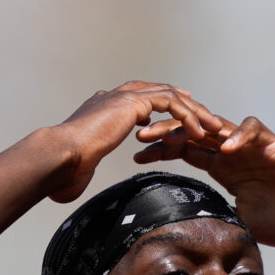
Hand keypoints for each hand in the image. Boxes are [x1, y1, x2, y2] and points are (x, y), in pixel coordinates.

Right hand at [47, 82, 223, 202]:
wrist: (62, 154)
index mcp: (106, 104)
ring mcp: (124, 96)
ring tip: (212, 129)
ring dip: (194, 112)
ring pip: (171, 95)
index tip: (183, 117)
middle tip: (207, 121)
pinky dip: (186, 116)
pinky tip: (197, 132)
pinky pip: (170, 104)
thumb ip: (86, 162)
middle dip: (187, 106)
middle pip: (162, 92)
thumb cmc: (66, 165)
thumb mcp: (81, 162)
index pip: (144, 97)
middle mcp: (116, 95)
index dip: (166, 106)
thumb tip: (74, 181)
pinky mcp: (133, 102)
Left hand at [133, 113, 274, 247]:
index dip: (162, 150)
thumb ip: (216, 221)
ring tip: (167, 133)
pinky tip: (223, 146)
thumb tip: (187, 239)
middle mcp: (234, 152)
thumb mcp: (240, 224)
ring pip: (217, 126)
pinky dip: (238, 136)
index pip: (186, 151)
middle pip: (194, 132)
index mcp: (224, 169)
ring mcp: (253, 146)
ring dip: (192, 127)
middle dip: (166, 132)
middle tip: (139, 136)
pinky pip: (253, 131)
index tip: (136, 156)